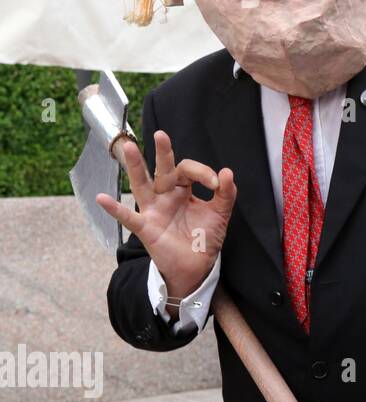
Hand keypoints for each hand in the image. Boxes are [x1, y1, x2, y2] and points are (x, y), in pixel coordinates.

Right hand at [95, 130, 236, 298]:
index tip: (215, 184)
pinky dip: (115, 209)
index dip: (202, 172)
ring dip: (135, 167)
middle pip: (162, 170)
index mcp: (183, 190)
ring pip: (141, 185)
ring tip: (129, 148)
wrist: (198, 266)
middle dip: (162, 153)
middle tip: (161, 135)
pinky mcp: (146, 227)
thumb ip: (226, 193)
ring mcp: (153, 210)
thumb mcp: (220, 213)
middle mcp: (165, 196)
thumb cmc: (205, 237)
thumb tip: (227, 171)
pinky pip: (127, 217)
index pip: (188, 170)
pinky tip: (102, 198)